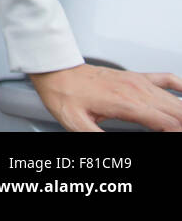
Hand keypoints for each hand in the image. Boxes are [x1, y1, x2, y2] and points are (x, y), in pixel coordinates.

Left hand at [29, 63, 181, 130]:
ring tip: (177, 127)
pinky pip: (167, 79)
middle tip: (174, 135)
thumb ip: (99, 138)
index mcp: (125, 103)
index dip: (175, 134)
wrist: (56, 71)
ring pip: (174, 100)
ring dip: (180, 114)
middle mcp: (136, 90)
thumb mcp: (77, 124)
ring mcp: (138, 81)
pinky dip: (181, 89)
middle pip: (176, 112)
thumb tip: (117, 154)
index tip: (171, 140)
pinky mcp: (135, 77)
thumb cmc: (64, 94)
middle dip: (180, 126)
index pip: (168, 123)